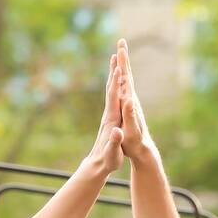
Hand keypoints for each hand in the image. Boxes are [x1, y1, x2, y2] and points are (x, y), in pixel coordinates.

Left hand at [83, 52, 124, 176]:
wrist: (98, 164)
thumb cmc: (108, 159)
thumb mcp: (113, 152)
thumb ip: (115, 142)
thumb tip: (117, 133)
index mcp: (111, 119)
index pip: (113, 98)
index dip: (116, 84)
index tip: (119, 68)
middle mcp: (108, 113)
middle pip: (110, 87)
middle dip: (113, 70)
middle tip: (116, 53)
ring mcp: (109, 115)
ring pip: (111, 90)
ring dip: (113, 74)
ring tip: (115, 60)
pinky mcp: (110, 118)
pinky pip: (113, 96)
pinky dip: (115, 85)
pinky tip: (117, 81)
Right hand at [115, 38, 155, 160]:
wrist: (142, 150)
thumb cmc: (134, 143)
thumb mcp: (131, 131)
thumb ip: (130, 116)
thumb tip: (129, 101)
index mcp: (129, 103)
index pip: (125, 81)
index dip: (122, 66)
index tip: (119, 51)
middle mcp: (131, 100)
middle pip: (127, 75)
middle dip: (124, 58)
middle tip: (121, 41)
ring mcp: (130, 102)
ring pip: (126, 79)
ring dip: (123, 64)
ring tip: (120, 51)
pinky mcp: (128, 106)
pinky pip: (124, 87)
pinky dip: (121, 76)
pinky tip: (120, 71)